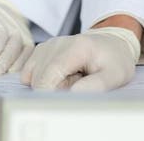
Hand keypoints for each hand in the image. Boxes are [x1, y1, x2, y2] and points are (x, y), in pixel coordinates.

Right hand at [21, 26, 139, 91]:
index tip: (66, 101)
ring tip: (71, 80)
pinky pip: (29, 71)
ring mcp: (48, 45)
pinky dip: (40, 79)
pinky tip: (59, 77)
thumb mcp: (114, 76)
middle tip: (76, 85)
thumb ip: (96, 86)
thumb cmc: (114, 61)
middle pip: (40, 78)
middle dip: (54, 90)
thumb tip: (73, 94)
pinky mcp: (43, 49)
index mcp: (76, 48)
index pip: (49, 76)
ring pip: (33, 76)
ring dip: (48, 85)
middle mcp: (58, 43)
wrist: (112, 43)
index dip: (51, 95)